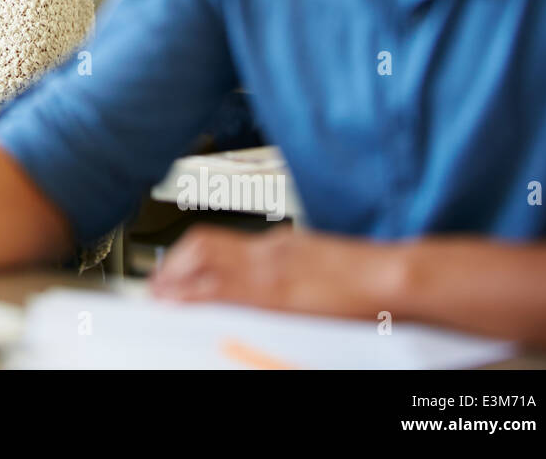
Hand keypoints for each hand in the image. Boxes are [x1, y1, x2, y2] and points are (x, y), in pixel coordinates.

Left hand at [149, 226, 401, 319]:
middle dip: (173, 264)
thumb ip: (292, 264)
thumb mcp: (321, 260)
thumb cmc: (367, 275)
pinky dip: (194, 297)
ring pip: (203, 263)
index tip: (172, 268)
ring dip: (175, 278)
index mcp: (279, 243)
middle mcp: (266, 250)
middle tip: (156, 283)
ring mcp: (267, 269)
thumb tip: (276, 272)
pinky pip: (220, 291)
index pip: (220, 241)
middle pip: (202, 246)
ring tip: (158, 295)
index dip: (188, 254)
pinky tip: (180, 305)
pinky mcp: (273, 293)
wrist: (390, 276)